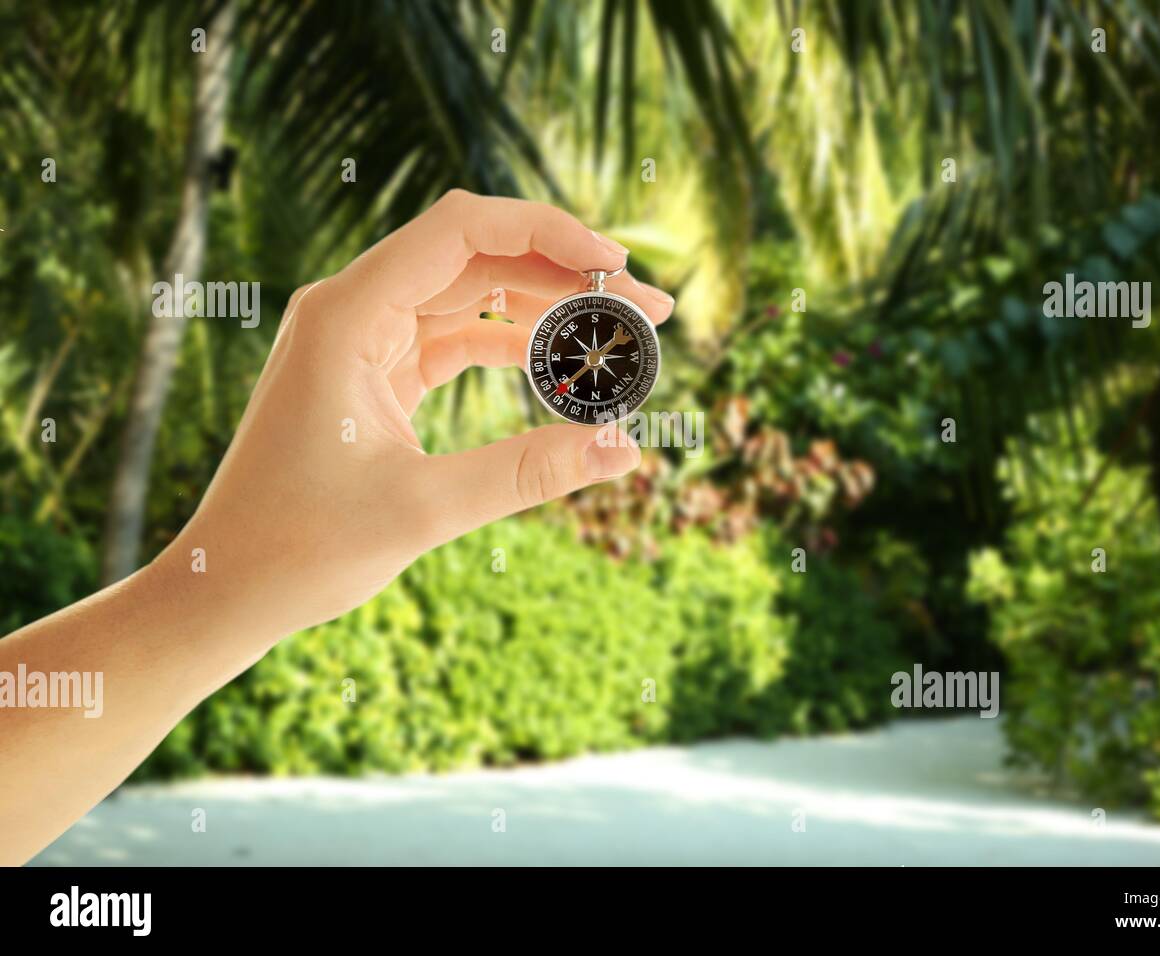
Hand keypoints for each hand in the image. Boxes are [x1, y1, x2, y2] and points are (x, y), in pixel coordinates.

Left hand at [164, 189, 673, 647]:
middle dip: (565, 272)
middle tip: (647, 309)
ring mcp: (362, 338)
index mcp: (346, 314)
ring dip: (544, 306)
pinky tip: (560, 365)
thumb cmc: (299, 548)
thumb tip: (626, 448)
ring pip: (471, 293)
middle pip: (476, 254)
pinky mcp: (375, 373)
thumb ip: (528, 472)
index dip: (549, 232)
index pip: (462, 230)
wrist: (228, 587)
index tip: (619, 264)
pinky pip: (456, 337)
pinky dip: (510, 345)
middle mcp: (352, 308)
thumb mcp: (424, 510)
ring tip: (618, 333)